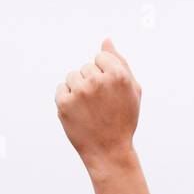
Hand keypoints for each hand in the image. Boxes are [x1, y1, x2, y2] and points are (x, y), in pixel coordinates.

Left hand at [55, 38, 152, 193]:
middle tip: (102, 107)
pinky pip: (61, 90)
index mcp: (118, 76)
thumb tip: (106, 41)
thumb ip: (120, 63)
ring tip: (90, 111)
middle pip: (86, 67)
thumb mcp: (132, 93)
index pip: (101, 58)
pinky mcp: (64, 103)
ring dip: (79, 91)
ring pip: (72, 77)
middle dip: (92, 84)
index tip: (111, 94)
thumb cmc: (123, 121)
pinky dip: (68, 101)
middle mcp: (98, 81)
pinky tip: (80, 115)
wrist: (110, 152)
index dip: (106, 75)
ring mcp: (80, 92)